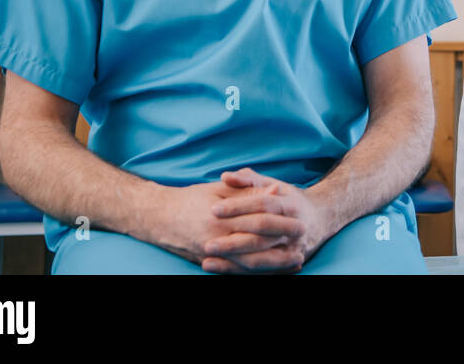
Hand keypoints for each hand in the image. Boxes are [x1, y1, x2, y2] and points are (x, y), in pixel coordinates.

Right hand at [152, 176, 306, 272]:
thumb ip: (247, 192)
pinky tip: (275, 271)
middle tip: (304, 242)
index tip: (301, 220)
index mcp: (222, 218)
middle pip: (257, 245)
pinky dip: (258, 273)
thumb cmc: (191, 199)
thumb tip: (276, 192)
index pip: (258, 221)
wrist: (160, 218)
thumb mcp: (219, 190)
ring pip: (250, 264)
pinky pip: (238, 272)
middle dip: (282, 244)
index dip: (281, 222)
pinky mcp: (210, 264)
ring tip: (297, 261)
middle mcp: (218, 240)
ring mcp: (213, 255)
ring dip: (275, 264)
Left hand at [200, 167, 333, 273]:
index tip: (214, 209)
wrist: (320, 219)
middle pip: (261, 234)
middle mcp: (295, 227)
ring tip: (207, 258)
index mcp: (290, 204)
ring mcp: (293, 248)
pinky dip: (238, 271)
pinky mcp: (287, 264)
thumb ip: (249, 180)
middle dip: (233, 239)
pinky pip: (261, 271)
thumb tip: (226, 176)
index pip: (262, 204)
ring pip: (261, 257)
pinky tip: (218, 268)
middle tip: (207, 242)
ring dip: (233, 260)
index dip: (238, 206)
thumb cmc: (289, 200)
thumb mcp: (274, 185)